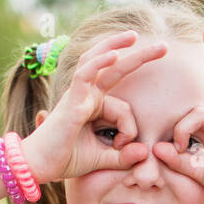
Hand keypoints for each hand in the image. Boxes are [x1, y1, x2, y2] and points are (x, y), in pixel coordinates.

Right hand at [21, 30, 165, 183]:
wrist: (39, 166)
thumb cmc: (65, 159)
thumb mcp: (102, 160)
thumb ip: (124, 157)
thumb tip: (146, 152)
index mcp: (94, 106)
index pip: (124, 107)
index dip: (130, 129)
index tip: (123, 148)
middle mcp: (86, 94)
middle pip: (115, 67)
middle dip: (139, 56)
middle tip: (164, 47)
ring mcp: (78, 94)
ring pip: (100, 62)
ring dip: (119, 47)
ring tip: (138, 37)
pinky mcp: (72, 101)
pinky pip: (85, 74)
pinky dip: (99, 63)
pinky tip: (115, 54)